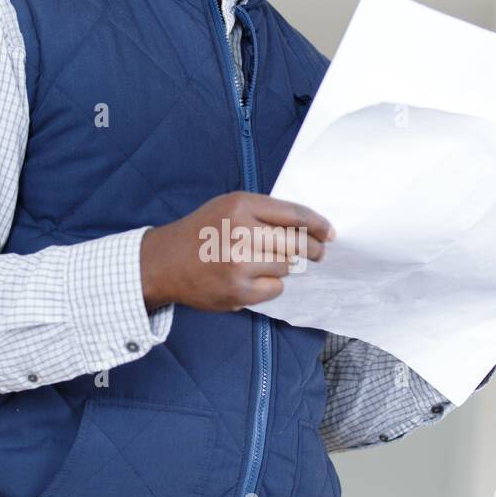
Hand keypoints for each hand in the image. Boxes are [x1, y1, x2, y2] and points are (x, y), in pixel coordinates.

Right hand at [140, 191, 334, 312]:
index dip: (318, 224)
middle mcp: (241, 233)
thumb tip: (309, 228)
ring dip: (284, 266)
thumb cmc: (202, 232)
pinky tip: (254, 279)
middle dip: (314, 249)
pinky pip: (276, 288)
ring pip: (287, 266)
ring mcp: (239, 264)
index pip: (294, 214)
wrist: (166, 263)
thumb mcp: (229, 206)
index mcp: (241, 206)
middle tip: (320, 253)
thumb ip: (264, 212)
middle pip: (297, 243)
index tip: (330, 233)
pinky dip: (271, 285)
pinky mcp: (238, 291)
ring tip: (264, 262)